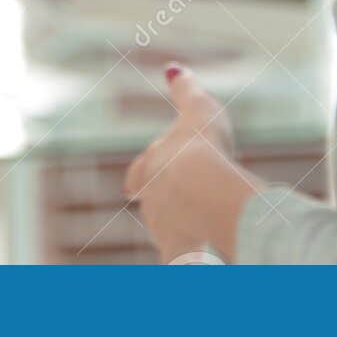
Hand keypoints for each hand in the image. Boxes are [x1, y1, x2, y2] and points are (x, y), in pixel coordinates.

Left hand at [123, 63, 260, 261]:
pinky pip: (184, 263)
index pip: (139, 172)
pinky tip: (201, 269)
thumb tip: (173, 67)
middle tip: (174, 207)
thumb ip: (185, 88)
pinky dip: (190, 265)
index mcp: (149, 166)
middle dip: (162, 207)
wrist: (202, 188)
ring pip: (167, 233)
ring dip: (178, 232)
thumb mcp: (198, 108)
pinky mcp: (179, 253)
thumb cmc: (201, 145)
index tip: (134, 183)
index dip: (142, 175)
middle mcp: (150, 200)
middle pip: (152, 206)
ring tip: (194, 235)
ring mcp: (162, 229)